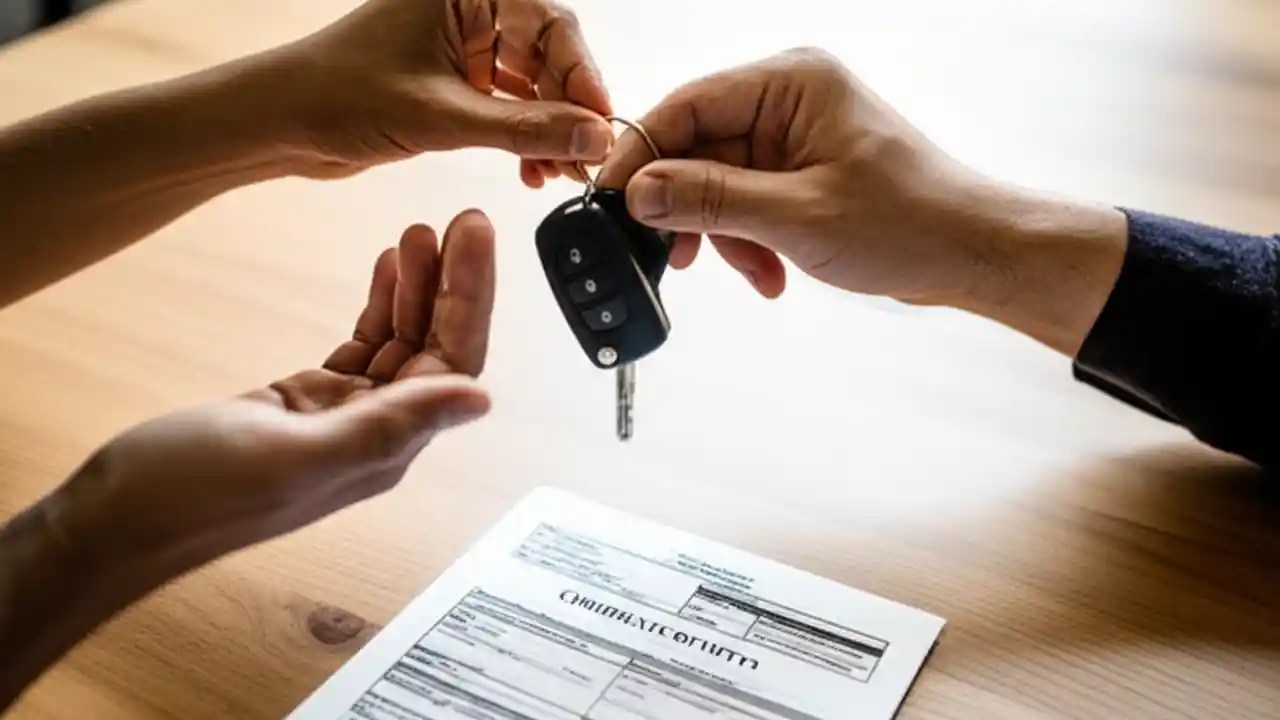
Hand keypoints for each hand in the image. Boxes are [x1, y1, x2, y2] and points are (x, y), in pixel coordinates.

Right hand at [46, 210, 496, 576]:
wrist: (114, 518)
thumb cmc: (189, 496)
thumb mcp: (295, 455)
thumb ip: (387, 427)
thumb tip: (480, 399)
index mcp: (384, 447)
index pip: (454, 361)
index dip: (470, 295)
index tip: (477, 233)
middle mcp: (373, 433)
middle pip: (437, 345)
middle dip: (453, 281)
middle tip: (463, 218)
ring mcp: (339, 416)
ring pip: (400, 341)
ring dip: (416, 286)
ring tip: (420, 231)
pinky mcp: (305, 401)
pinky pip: (362, 346)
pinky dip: (378, 305)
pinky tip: (387, 269)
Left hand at [264, 0, 612, 185]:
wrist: (278, 125)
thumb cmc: (338, 94)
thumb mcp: (441, 116)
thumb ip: (523, 129)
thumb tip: (592, 137)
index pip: (552, 24)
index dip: (584, 76)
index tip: (602, 124)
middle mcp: (469, 11)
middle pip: (549, 57)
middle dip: (570, 111)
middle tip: (588, 159)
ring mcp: (463, 50)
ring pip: (532, 88)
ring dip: (550, 132)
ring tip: (562, 174)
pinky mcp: (455, 86)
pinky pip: (509, 110)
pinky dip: (524, 141)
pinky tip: (534, 172)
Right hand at [596, 50, 1125, 352]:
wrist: (970, 255)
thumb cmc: (909, 222)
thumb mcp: (798, 216)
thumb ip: (712, 200)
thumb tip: (639, 192)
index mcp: (791, 82)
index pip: (688, 105)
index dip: (643, 154)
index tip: (610, 199)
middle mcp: (788, 100)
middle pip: (698, 146)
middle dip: (690, 207)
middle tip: (671, 252)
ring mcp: (794, 137)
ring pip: (718, 182)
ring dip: (722, 233)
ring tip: (747, 270)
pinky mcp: (800, 173)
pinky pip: (746, 202)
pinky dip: (747, 241)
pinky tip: (767, 274)